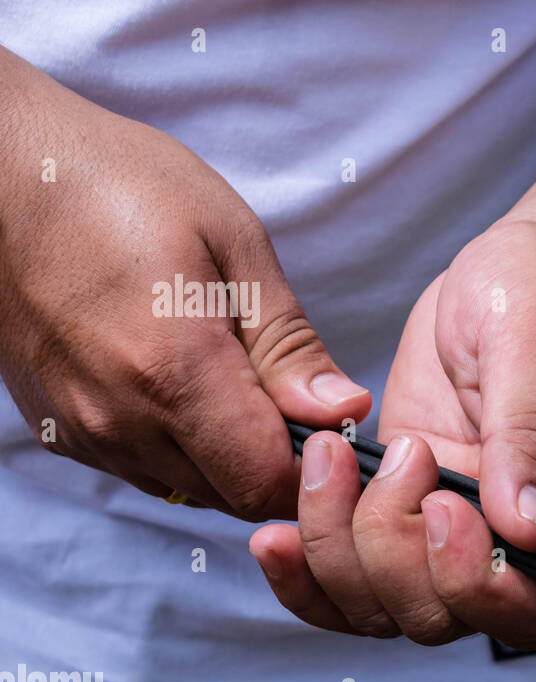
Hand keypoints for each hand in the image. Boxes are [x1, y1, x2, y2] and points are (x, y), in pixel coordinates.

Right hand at [0, 47, 369, 516]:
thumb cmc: (123, 187)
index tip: (329, 423)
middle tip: (291, 398)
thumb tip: (342, 409)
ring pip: (190, 490)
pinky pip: (145, 470)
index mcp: (174, 372)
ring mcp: (83, 431)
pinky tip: (185, 385)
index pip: (267, 484)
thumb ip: (289, 343)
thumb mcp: (234, 244)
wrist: (2, 172)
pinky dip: (183, 448)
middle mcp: (121, 420)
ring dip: (230, 458)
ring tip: (237, 383)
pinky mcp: (60, 429)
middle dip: (279, 465)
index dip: (315, 465)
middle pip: (233, 497)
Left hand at [249, 217, 535, 647]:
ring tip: (329, 459)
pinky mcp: (394, 505)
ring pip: (380, 605)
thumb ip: (534, 435)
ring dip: (336, 552)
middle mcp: (508, 542)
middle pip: (440, 616)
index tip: (444, 502)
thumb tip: (528, 533)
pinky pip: (344, 573)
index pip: (531, 609)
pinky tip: (273, 533)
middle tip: (401, 453)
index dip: (475, 585)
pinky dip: (304, 569)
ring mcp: (444, 529)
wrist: (518, 270)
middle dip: (392, 555)